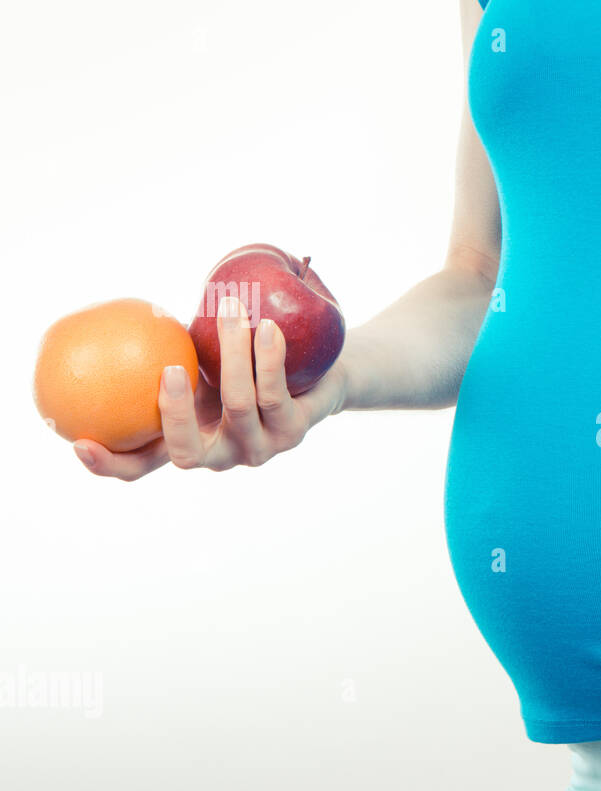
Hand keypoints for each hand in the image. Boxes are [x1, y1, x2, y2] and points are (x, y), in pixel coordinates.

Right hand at [74, 297, 345, 479]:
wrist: (316, 371)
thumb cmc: (244, 360)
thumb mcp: (198, 356)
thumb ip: (162, 348)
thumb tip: (114, 317)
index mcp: (188, 440)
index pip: (140, 465)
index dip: (109, 463)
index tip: (79, 442)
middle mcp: (220, 454)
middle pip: (187, 453)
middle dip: (176, 413)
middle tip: (170, 369)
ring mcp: (259, 448)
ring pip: (239, 406)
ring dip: (232, 351)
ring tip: (231, 309)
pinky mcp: (293, 432)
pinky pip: (275, 393)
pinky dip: (268, 356)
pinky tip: (268, 327)